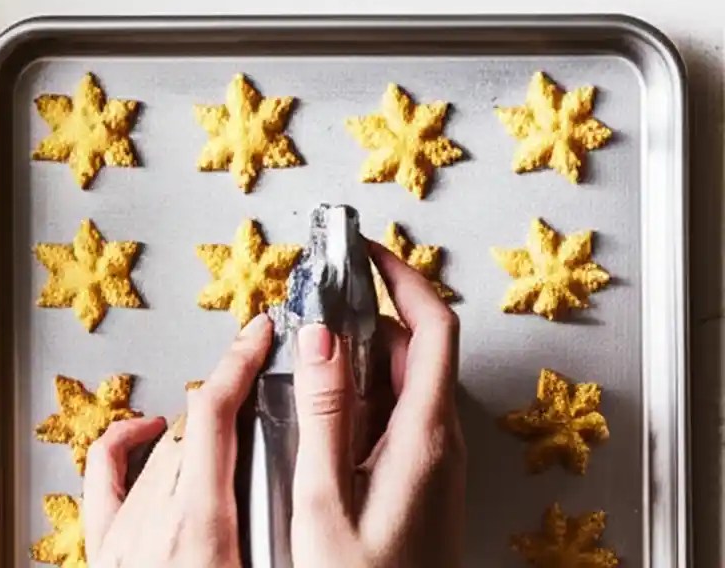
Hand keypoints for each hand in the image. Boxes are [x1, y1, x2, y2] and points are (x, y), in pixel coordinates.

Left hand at [82, 314, 272, 567]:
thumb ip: (288, 533)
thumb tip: (317, 504)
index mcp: (201, 524)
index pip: (215, 415)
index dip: (238, 363)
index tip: (257, 333)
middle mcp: (156, 518)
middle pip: (191, 426)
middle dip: (227, 394)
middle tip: (259, 377)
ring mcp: (125, 528)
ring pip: (159, 449)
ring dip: (193, 425)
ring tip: (224, 415)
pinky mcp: (104, 544)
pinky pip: (105, 470)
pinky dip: (125, 437)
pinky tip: (148, 429)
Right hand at [289, 242, 465, 567]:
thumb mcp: (326, 497)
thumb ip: (323, 411)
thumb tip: (319, 338)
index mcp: (425, 436)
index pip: (432, 326)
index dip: (402, 275)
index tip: (364, 249)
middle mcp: (439, 442)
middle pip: (414, 347)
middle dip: (366, 311)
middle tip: (317, 298)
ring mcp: (432, 462)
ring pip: (401, 381)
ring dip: (357, 355)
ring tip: (306, 351)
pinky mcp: (418, 480)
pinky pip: (394, 415)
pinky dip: (358, 393)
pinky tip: (319, 409)